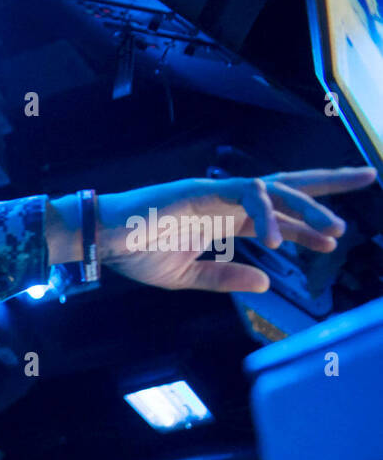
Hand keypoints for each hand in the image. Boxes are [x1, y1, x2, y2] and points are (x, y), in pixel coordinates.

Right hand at [91, 166, 376, 292]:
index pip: (277, 215)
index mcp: (224, 218)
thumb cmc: (135, 252)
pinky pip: (246, 194)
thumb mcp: (186, 276)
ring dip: (309, 209)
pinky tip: (278, 239)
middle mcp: (227, 201)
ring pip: (277, 189)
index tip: (332, 241)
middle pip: (288, 187)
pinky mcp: (204, 190)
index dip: (307, 226)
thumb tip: (265, 283)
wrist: (102, 240)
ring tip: (334, 232)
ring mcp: (217, 192)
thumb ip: (225, 277)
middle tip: (369, 176)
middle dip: (328, 185)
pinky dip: (267, 213)